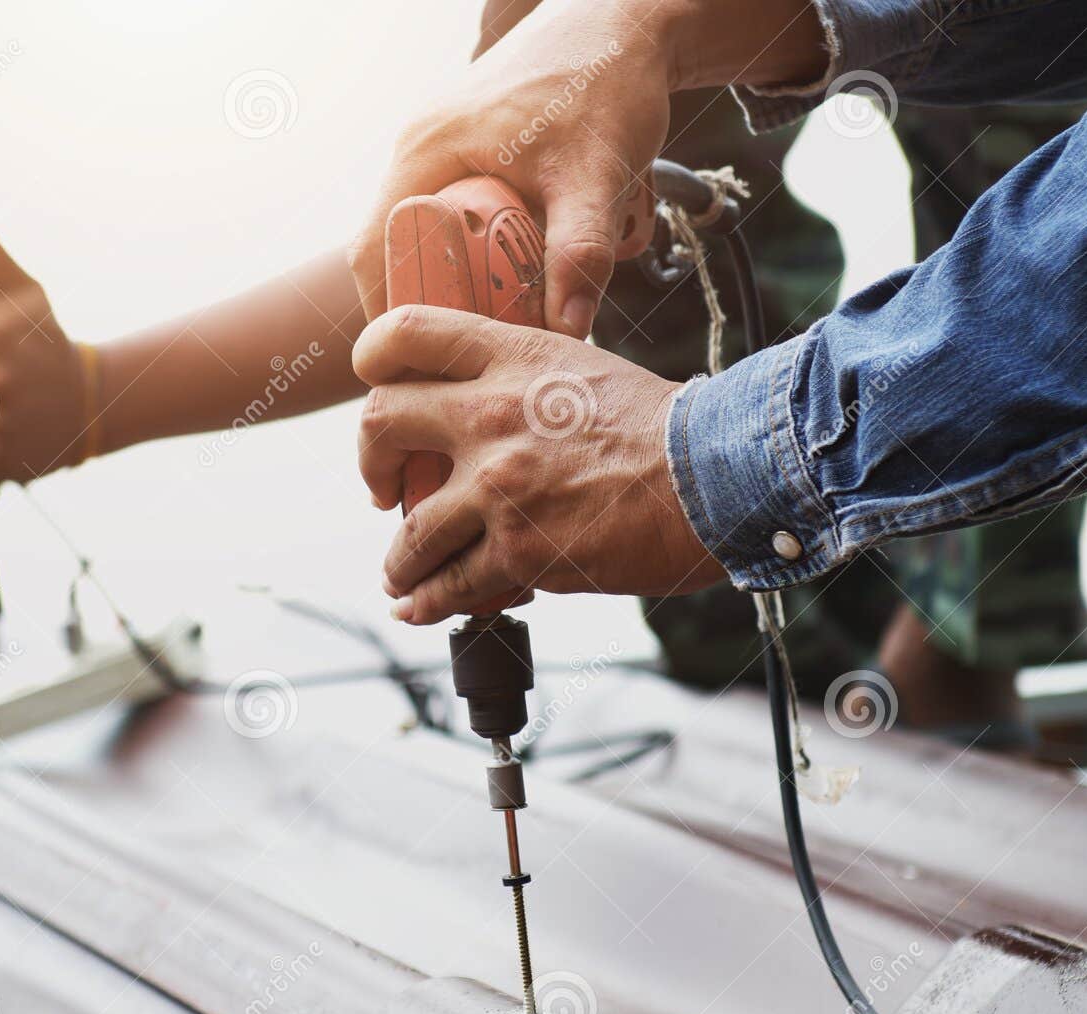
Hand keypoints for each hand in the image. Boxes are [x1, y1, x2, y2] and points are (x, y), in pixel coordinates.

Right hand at [348, 1, 672, 337]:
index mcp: (424, 150)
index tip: (419, 362)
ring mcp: (440, 145)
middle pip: (396, 250)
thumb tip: (567, 332)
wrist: (628, 25)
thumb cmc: (606, 83)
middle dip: (430, 305)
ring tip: (494, 322)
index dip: (388, 314)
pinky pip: (454, 213)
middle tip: (465, 355)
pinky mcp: (468, 148)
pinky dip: (477, 250)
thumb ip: (579, 253)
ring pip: (428, 234)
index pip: (373, 252)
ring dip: (457, 279)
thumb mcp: (594, 175)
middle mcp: (419, 147)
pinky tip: (516, 275)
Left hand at [355, 306, 724, 623]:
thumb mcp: (586, 370)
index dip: (372, 356)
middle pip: (382, 423)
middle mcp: (491, 415)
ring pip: (410, 529)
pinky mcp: (518, 549)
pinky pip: (450, 585)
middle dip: (370, 463)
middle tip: (381, 490)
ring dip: (399, 560)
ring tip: (401, 574)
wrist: (716, 479)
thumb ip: (527, 380)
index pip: (407, 334)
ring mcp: (500, 485)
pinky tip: (419, 607)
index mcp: (512, 359)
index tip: (371, 384)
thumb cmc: (664, 429)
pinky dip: (426, 603)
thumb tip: (492, 402)